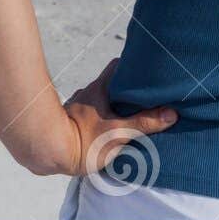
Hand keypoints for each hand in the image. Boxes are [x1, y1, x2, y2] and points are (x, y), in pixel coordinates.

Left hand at [55, 58, 177, 175]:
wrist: (47, 152)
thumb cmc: (83, 141)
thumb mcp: (118, 133)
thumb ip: (145, 123)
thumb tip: (172, 113)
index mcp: (101, 89)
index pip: (118, 67)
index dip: (134, 67)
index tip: (151, 72)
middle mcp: (89, 93)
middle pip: (113, 84)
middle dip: (130, 90)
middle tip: (150, 98)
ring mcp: (80, 107)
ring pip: (103, 99)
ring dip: (117, 105)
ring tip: (136, 116)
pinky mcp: (74, 121)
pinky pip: (94, 113)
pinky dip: (105, 117)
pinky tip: (113, 129)